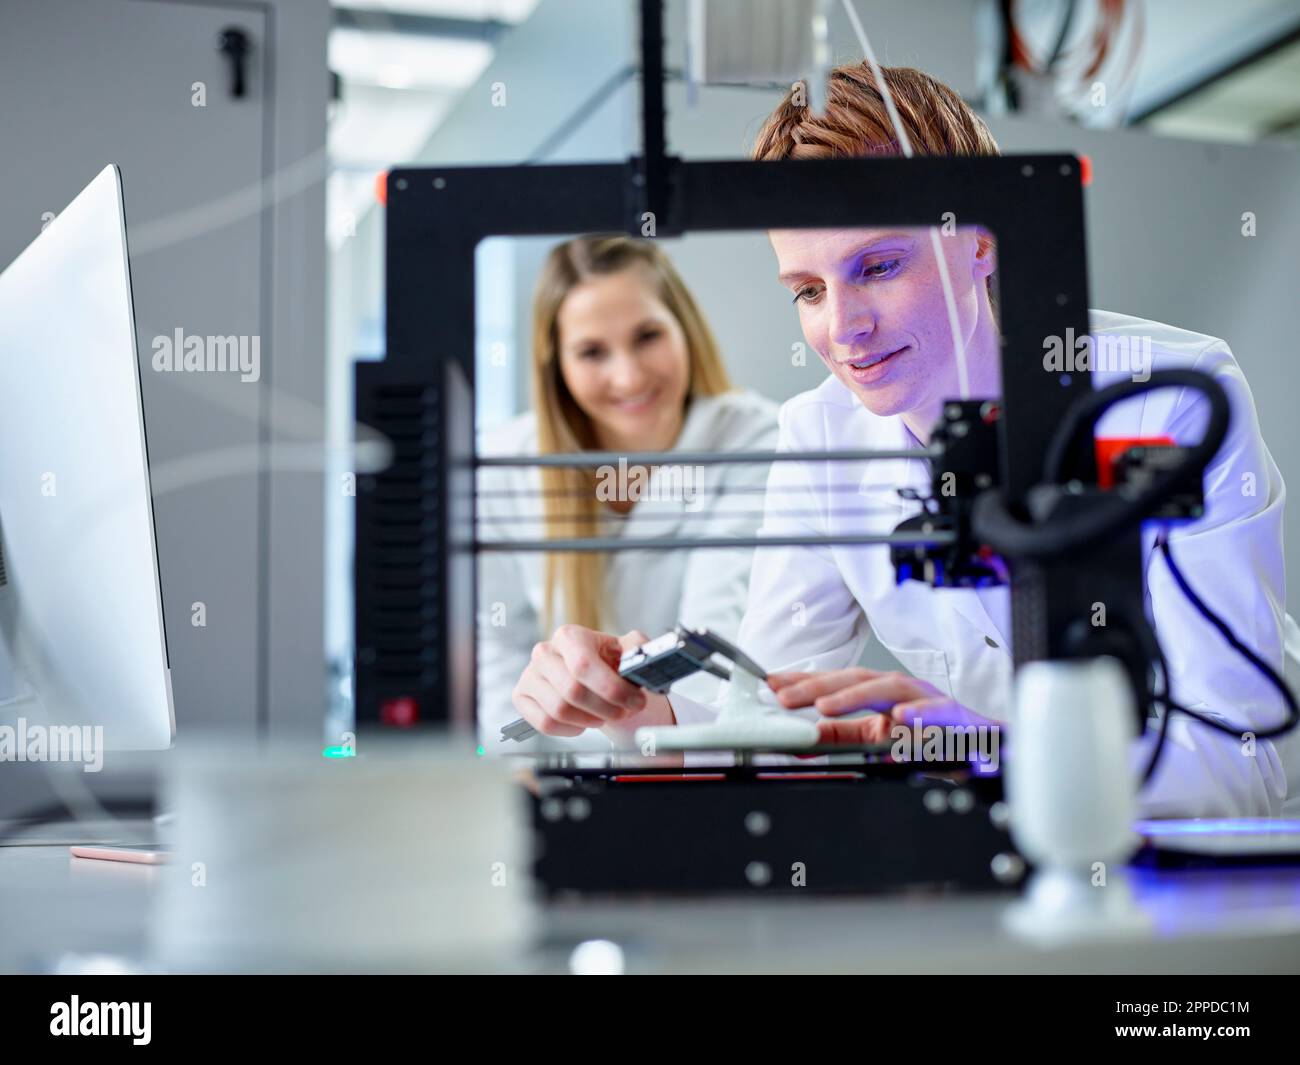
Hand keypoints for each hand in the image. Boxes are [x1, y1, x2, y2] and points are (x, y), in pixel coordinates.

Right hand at [511, 625, 673, 737]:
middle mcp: (544, 652)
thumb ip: (637, 648)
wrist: (596, 681)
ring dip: (590, 720)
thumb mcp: (629, 653)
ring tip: (604, 714)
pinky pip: (545, 723)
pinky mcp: (521, 697)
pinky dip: (570, 729)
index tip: (635, 701)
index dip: (612, 689)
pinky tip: (583, 721)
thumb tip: (639, 652)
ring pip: (559, 711)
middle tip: (623, 711)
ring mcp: (530, 675)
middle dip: (606, 708)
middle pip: (572, 691)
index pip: (584, 665)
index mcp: (569, 636)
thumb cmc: (610, 667)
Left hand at [767, 668, 993, 744]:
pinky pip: (936, 713)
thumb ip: (841, 737)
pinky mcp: (955, 718)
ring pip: (891, 689)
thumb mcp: (877, 739)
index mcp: (879, 693)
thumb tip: (800, 739)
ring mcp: (927, 699)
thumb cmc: (928, 739)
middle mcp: (900, 690)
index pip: (836, 681)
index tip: (770, 682)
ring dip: (856, 697)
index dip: (803, 680)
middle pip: (856, 679)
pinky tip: (900, 721)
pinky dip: (919, 716)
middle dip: (818, 686)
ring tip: (826, 707)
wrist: (983, 748)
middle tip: (785, 697)